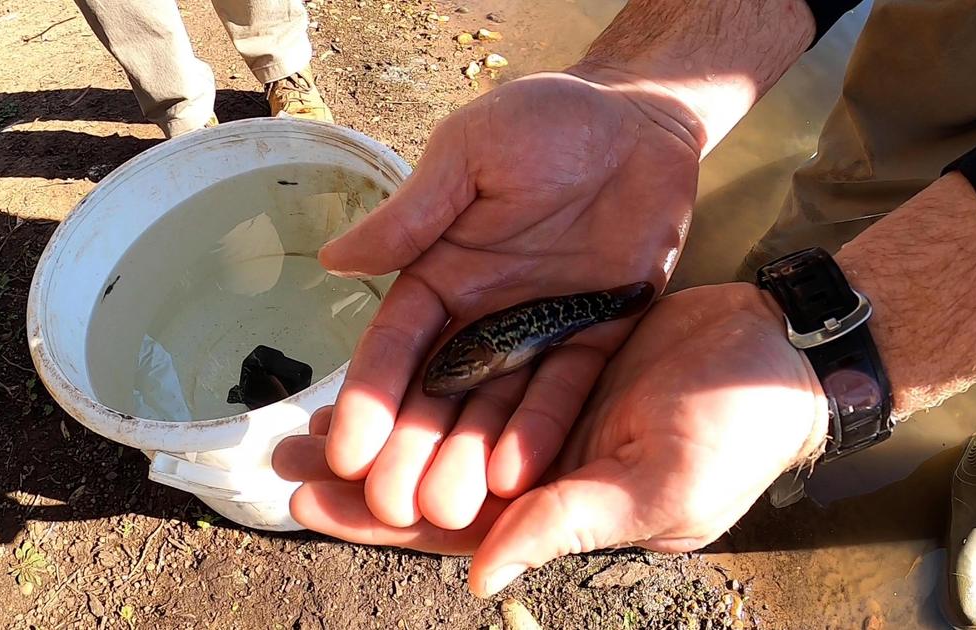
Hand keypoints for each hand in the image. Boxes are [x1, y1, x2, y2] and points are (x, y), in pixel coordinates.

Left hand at [273, 283, 827, 596]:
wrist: (774, 352)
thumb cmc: (730, 435)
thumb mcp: (656, 489)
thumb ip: (566, 523)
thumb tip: (478, 574)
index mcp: (554, 513)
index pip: (444, 527)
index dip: (370, 518)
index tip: (301, 499)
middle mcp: (536, 471)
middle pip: (429, 478)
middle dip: (358, 472)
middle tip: (280, 451)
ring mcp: (542, 416)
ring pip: (445, 424)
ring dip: (386, 419)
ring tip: (314, 411)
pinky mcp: (552, 361)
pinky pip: (479, 372)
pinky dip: (432, 372)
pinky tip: (389, 360)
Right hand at [317, 70, 700, 529]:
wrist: (638, 119)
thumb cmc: (545, 118)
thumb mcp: (469, 154)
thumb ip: (414, 212)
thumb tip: (336, 258)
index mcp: (440, 271)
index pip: (396, 345)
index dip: (370, 397)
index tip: (343, 452)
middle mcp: (484, 312)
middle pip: (441, 392)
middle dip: (413, 449)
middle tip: (390, 508)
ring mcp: (541, 327)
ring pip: (497, 405)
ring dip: (470, 457)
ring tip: (446, 513)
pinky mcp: (598, 332)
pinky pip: (566, 387)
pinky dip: (541, 429)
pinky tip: (516, 476)